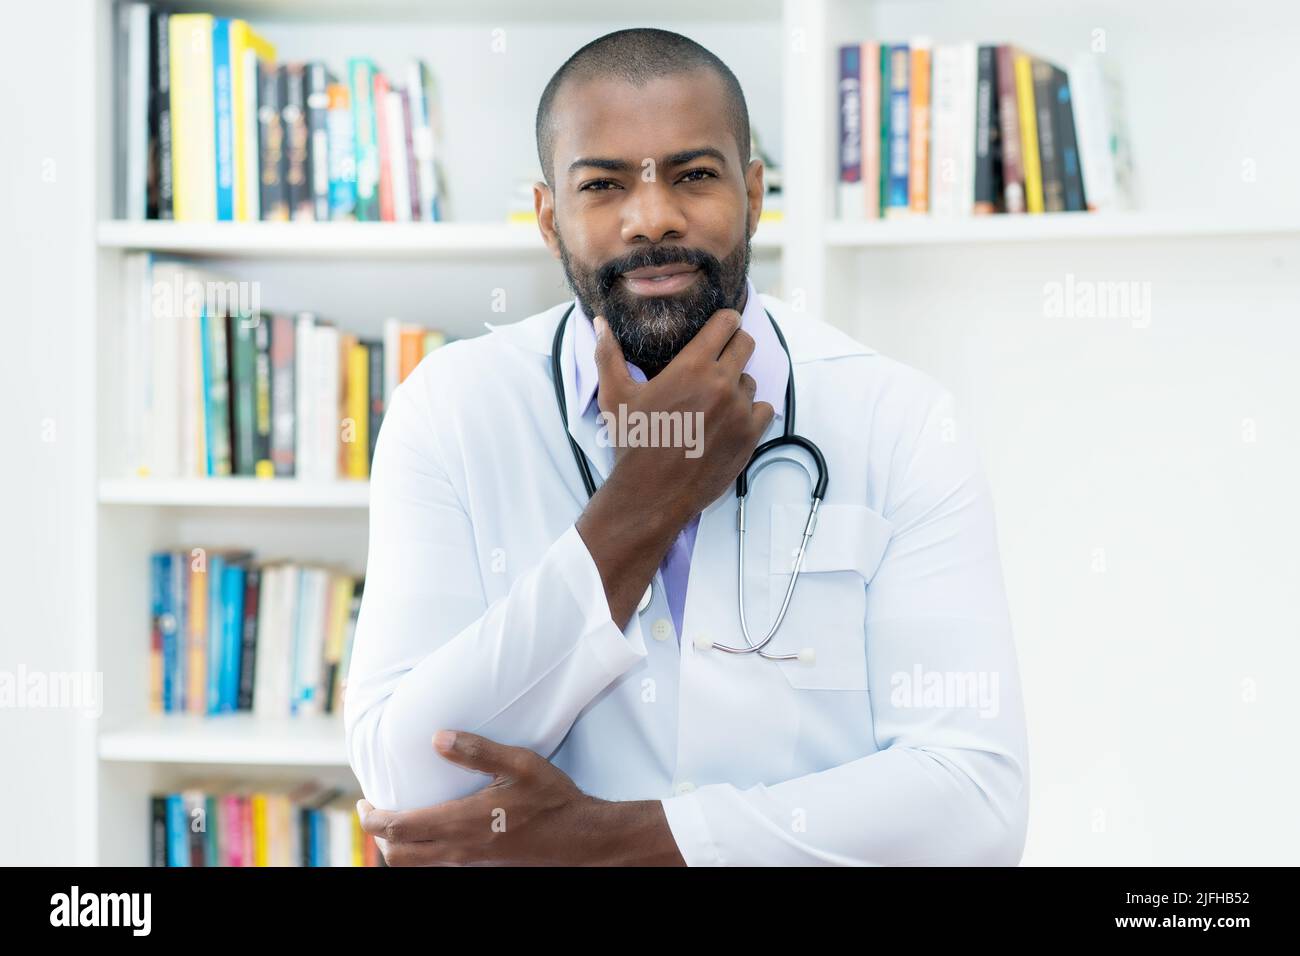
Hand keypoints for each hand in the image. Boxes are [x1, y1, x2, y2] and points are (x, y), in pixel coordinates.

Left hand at [356, 730, 682, 865]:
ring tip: (395, 822)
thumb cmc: (552, 798)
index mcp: (462, 823)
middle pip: (398, 856)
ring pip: (415, 866)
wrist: (580, 838)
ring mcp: (469, 862)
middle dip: (378, 837)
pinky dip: (419, 854)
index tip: (364, 802)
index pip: (399, 829)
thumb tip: (436, 737)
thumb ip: (477, 750)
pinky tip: (429, 832)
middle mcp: (459, 849)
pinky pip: (436, 866)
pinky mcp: (480, 866)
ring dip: (397, 848)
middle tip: (372, 812)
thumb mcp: (520, 764)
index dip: (374, 819)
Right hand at [592, 308, 773, 524]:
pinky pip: (763, 410)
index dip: (726, 321)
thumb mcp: (616, 397)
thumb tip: (601, 323)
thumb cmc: (634, 444)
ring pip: (750, 382)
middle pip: (746, 345)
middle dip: (734, 347)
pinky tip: (728, 422)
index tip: (724, 326)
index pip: (727, 323)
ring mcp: (740, 411)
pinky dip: (750, 413)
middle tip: (720, 360)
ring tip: (713, 403)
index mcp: (692, 367)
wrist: (652, 493)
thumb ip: (608, 355)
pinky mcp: (750, 436)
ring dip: (737, 386)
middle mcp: (722, 384)